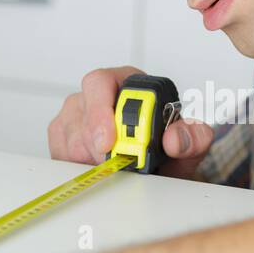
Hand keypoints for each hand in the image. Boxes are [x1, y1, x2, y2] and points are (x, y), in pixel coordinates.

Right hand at [48, 65, 213, 178]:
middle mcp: (97, 96)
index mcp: (126, 83)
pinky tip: (100, 169)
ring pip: (69, 141)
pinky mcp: (61, 137)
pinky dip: (79, 169)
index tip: (109, 140)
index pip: (100, 83)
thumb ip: (193, 137)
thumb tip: (174, 139)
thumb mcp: (190, 142)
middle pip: (81, 117)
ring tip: (117, 168)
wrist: (160, 166)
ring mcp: (75, 115)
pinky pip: (60, 155)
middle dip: (98, 148)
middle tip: (116, 166)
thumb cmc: (169, 146)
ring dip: (92, 162)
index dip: (100, 111)